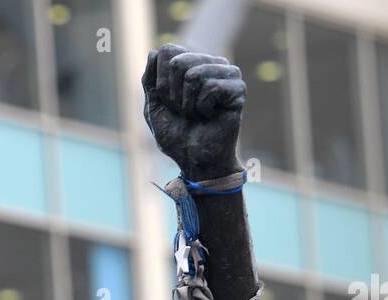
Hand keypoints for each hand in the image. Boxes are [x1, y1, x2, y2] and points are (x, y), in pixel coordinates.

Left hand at [142, 44, 244, 180]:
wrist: (194, 160)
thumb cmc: (176, 135)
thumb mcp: (154, 106)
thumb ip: (150, 80)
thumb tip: (154, 52)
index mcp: (192, 63)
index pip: (168, 50)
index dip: (160, 82)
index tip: (169, 102)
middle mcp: (211, 63)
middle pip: (179, 62)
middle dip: (172, 94)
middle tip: (183, 111)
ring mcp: (228, 74)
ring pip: (193, 75)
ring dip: (187, 103)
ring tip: (196, 114)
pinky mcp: (238, 89)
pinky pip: (210, 88)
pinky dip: (202, 108)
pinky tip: (210, 116)